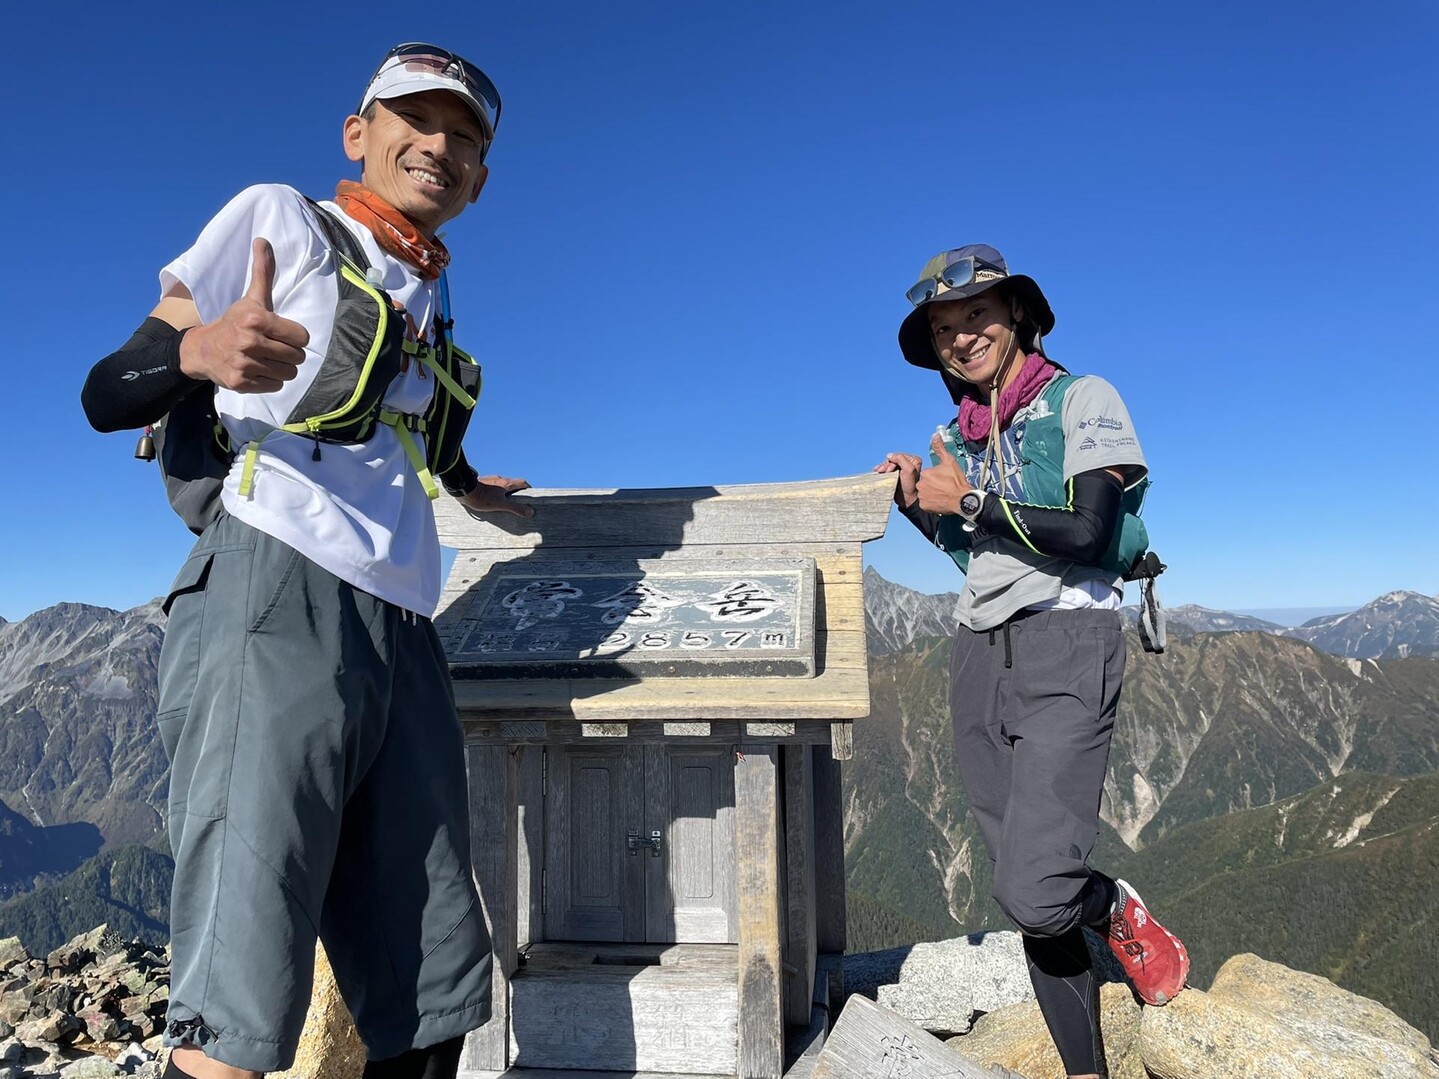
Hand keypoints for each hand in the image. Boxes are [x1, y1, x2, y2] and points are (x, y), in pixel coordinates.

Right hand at [179, 238, 310, 392]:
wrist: (201, 349)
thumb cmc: (234, 322)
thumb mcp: (251, 298)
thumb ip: (263, 272)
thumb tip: (263, 240)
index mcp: (257, 319)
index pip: (302, 336)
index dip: (294, 336)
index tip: (279, 333)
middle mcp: (250, 342)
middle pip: (297, 357)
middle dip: (289, 353)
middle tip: (271, 347)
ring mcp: (245, 364)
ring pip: (288, 374)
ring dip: (281, 368)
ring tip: (265, 359)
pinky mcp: (241, 383)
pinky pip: (275, 386)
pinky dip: (270, 381)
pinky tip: (256, 370)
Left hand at [459, 475, 533, 517]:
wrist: (464, 490)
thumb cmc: (482, 497)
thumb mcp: (501, 505)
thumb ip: (516, 508)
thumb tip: (530, 512)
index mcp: (506, 483)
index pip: (522, 482)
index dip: (527, 488)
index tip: (529, 495)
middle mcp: (499, 479)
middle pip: (512, 484)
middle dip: (516, 492)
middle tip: (516, 502)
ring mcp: (490, 480)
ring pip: (502, 485)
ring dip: (504, 492)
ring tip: (502, 503)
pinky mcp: (482, 482)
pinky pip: (493, 487)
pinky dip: (495, 492)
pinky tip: (490, 500)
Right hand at [874, 453, 922, 510]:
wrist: (906, 499)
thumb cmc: (909, 486)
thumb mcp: (908, 470)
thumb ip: (901, 459)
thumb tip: (889, 455)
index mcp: (914, 460)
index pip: (898, 456)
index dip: (891, 462)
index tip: (888, 471)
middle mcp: (909, 463)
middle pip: (892, 460)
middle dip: (885, 465)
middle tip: (881, 471)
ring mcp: (902, 469)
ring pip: (889, 464)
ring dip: (882, 467)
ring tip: (878, 472)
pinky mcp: (896, 474)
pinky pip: (887, 468)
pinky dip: (881, 469)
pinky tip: (877, 471)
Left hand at [916, 431, 974, 513]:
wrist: (962, 499)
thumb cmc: (957, 480)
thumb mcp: (949, 461)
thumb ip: (940, 448)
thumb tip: (935, 435)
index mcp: (925, 473)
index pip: (928, 474)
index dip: (936, 477)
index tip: (944, 480)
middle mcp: (920, 484)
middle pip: (924, 484)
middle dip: (932, 485)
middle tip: (943, 487)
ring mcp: (922, 496)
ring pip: (924, 493)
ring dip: (931, 494)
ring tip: (942, 494)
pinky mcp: (924, 506)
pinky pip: (925, 503)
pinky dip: (931, 503)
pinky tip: (939, 501)